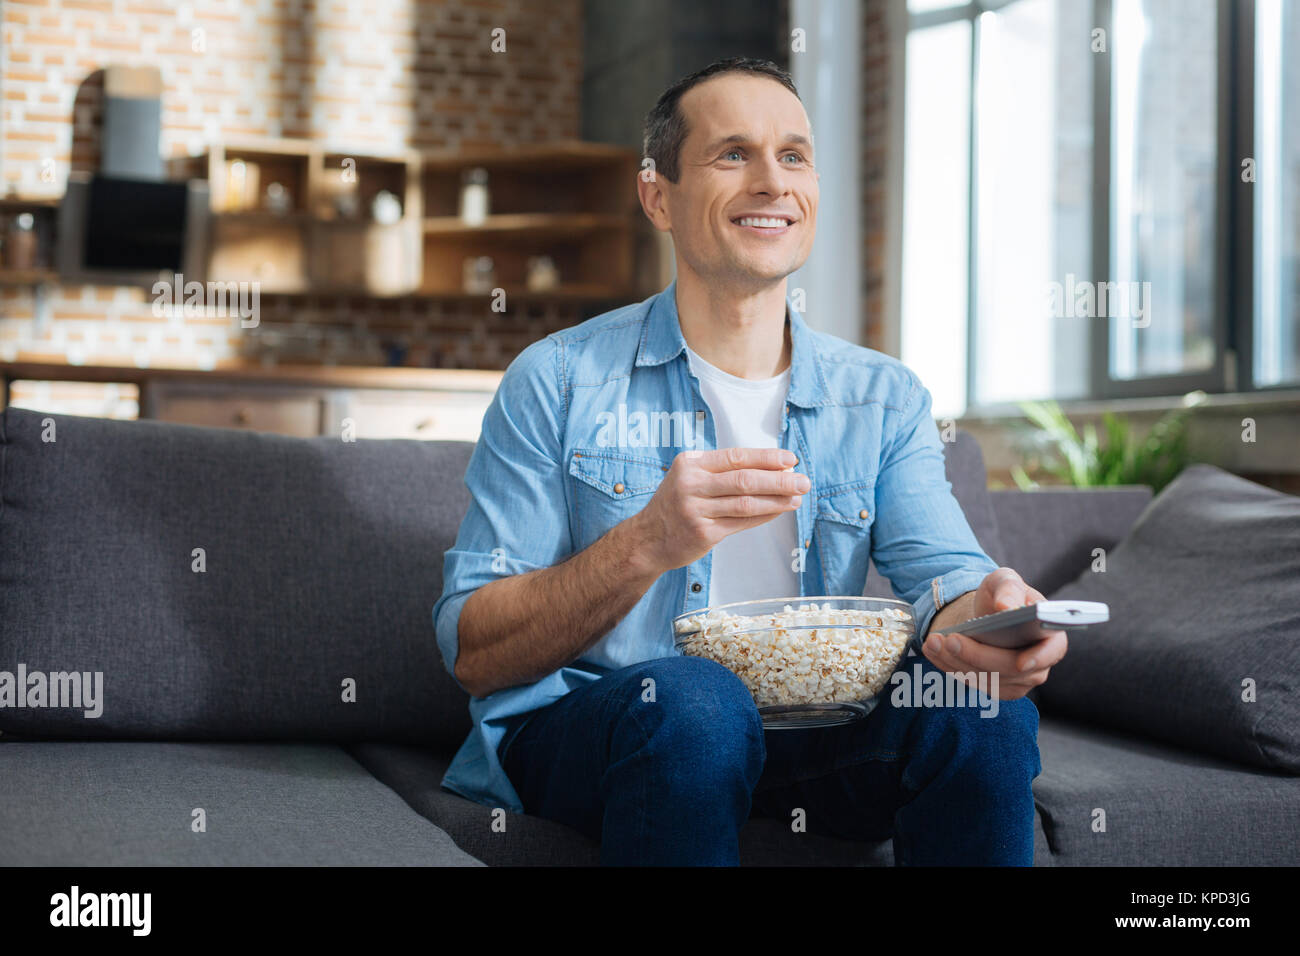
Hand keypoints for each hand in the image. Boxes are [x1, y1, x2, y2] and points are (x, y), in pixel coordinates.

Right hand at [629, 447, 806, 573]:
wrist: (648, 539)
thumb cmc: (676, 504)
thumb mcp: (690, 477)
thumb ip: (722, 471)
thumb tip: (772, 469)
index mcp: (690, 464)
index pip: (736, 457)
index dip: (766, 458)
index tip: (790, 460)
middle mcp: (691, 485)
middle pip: (744, 479)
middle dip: (779, 480)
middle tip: (804, 481)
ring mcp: (696, 510)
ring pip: (746, 503)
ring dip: (776, 500)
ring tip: (797, 497)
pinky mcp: (703, 533)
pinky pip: (741, 522)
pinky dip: (764, 516)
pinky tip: (779, 511)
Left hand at [921, 567, 1067, 699]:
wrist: (986, 614)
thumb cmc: (1002, 596)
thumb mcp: (1004, 581)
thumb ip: (1009, 589)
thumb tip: (1006, 608)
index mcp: (1050, 634)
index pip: (1053, 651)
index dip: (1039, 658)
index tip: (1020, 661)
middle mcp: (1038, 663)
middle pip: (1010, 668)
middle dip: (977, 655)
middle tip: (950, 639)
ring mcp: (1017, 680)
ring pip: (987, 679)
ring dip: (956, 661)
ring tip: (934, 641)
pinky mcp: (995, 687)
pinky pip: (973, 683)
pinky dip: (949, 667)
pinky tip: (933, 651)